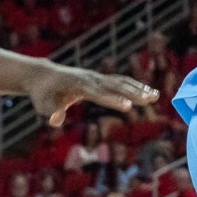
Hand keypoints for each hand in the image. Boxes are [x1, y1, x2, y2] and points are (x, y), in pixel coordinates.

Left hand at [26, 62, 158, 126]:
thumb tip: (56, 120)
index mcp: (78, 85)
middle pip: (115, 86)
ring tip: (155, 96)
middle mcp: (91, 79)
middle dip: (133, 93)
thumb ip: (50, 112)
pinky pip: (120, 82)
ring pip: (121, 82)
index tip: (127, 107)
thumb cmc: (42, 93)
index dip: (112, 100)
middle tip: (150, 100)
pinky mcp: (100, 79)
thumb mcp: (42, 104)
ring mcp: (97, 78)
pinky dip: (134, 86)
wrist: (43, 75)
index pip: (99, 94)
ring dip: (138, 88)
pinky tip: (147, 91)